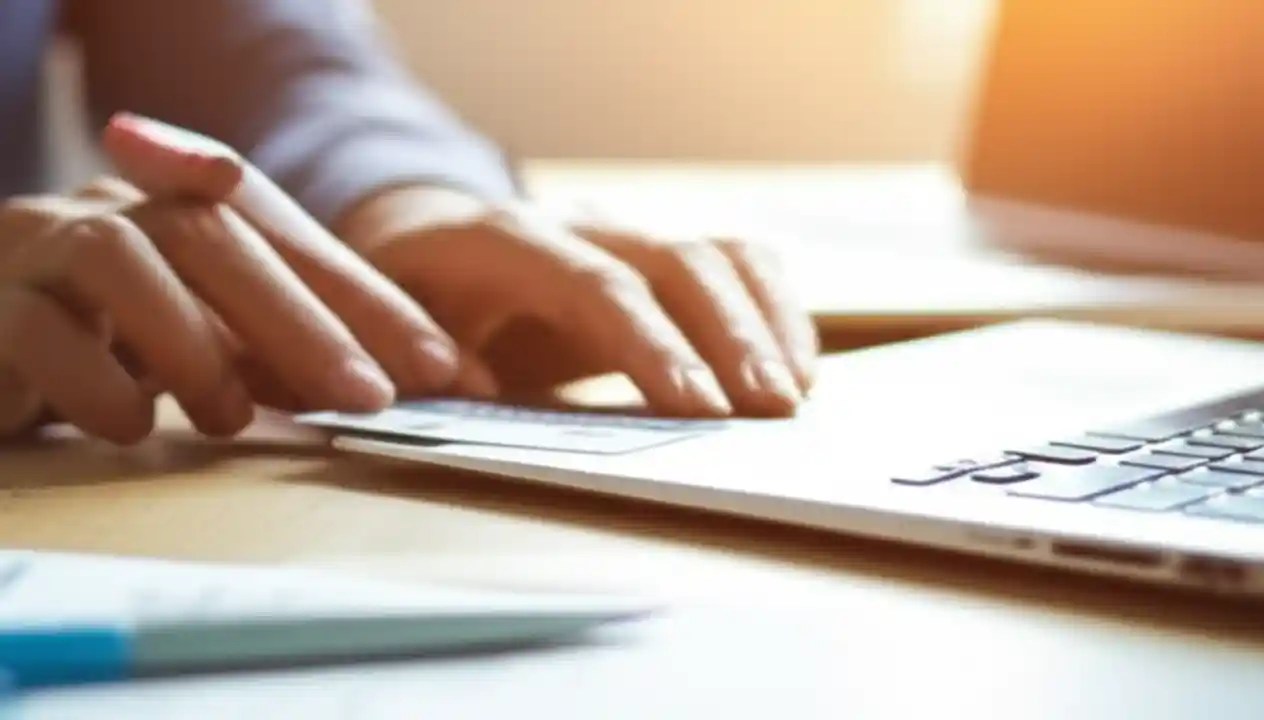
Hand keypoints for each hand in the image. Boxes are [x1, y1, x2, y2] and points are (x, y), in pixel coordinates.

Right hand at [0, 124, 491, 443]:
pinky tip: (132, 426)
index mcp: (183, 209)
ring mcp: (39, 248)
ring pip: (119, 258)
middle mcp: (115, 211)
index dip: (367, 296)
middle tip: (369, 397)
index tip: (441, 367)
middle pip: (216, 237)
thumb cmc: (116, 342)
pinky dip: (97, 381)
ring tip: (228, 417)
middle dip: (304, 322)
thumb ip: (301, 346)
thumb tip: (438, 381)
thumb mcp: (217, 335)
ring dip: (194, 345)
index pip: (289, 237)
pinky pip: (37, 328)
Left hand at [337, 186, 818, 416]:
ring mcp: (626, 236)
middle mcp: (577, 227)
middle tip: (768, 412)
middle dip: (729, 337)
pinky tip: (793, 370)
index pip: (592, 283)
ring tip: (791, 400)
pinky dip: (773, 313)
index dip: (649, 342)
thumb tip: (469, 386)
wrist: (426, 243)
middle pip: (676, 260)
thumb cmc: (408, 298)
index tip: (696, 408)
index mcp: (502, 241)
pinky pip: (735, 266)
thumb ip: (415, 353)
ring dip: (764, 324)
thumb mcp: (383, 326)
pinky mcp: (657, 259)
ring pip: (719, 255)